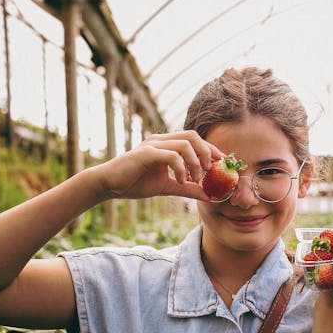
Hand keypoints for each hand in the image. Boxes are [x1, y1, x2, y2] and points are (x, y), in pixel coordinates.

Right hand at [93, 130, 222, 199]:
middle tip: (211, 172)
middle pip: (193, 136)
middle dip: (207, 153)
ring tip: (196, 179)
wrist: (110, 185)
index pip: (196, 140)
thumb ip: (188, 188)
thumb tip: (209, 195)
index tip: (223, 166)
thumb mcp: (168, 187)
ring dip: (196, 162)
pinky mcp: (146, 153)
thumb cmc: (136, 183)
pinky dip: (181, 168)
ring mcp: (153, 144)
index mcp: (167, 145)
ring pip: (185, 144)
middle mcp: (161, 140)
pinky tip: (180, 181)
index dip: (212, 150)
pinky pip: (171, 156)